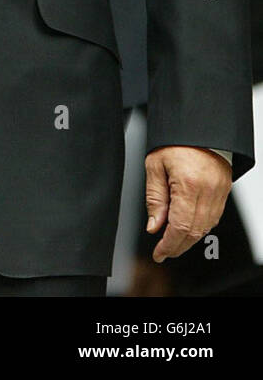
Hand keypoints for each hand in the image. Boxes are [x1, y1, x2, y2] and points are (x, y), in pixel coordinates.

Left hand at [144, 145, 231, 261]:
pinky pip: (214, 217)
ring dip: (189, 239)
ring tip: (173, 243)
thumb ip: (154, 198)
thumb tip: (154, 225)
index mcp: (189, 185)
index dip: (169, 244)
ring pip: (206, 227)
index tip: (159, 253)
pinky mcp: (225, 191)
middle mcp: (208, 192)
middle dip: (178, 246)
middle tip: (164, 252)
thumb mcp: (154, 165)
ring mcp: (220, 192)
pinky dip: (200, 227)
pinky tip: (188, 229)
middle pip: (195, 231)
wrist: (197, 127)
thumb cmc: (175, 142)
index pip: (180, 226)